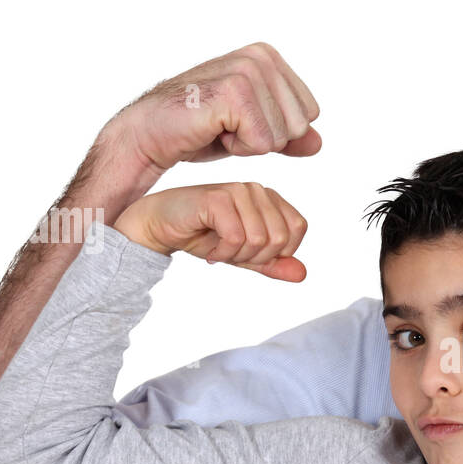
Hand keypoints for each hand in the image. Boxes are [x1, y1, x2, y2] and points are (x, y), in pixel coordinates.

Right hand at [105, 42, 321, 179]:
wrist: (153, 133)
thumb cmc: (199, 129)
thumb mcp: (252, 131)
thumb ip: (287, 134)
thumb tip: (318, 143)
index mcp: (268, 57)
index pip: (309, 113)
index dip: (276, 131)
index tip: (240, 122)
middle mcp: (260, 57)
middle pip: (300, 125)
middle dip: (265, 139)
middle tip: (227, 127)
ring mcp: (248, 71)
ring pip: (282, 136)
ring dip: (249, 144)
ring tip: (219, 127)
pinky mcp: (235, 93)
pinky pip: (263, 143)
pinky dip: (238, 148)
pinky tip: (212, 131)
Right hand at [114, 182, 307, 281]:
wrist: (161, 228)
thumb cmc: (202, 236)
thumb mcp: (244, 255)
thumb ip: (273, 264)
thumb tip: (302, 274)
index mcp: (268, 198)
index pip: (297, 229)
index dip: (276, 251)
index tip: (248, 252)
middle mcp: (256, 189)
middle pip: (280, 238)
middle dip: (255, 257)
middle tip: (230, 253)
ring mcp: (237, 190)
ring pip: (260, 240)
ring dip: (236, 255)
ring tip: (217, 248)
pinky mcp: (218, 198)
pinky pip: (236, 238)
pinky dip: (222, 252)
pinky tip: (208, 248)